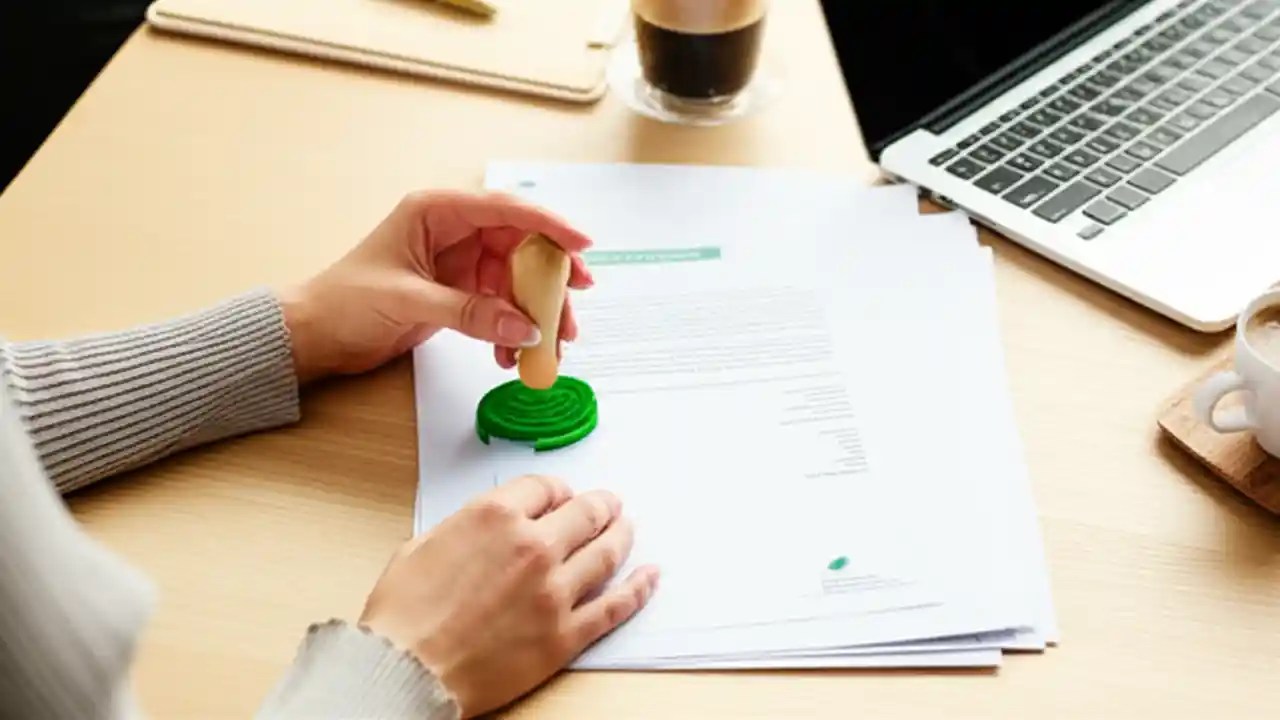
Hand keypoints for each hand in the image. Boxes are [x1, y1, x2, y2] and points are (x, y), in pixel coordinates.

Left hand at [280, 191, 594, 382]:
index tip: (583, 244)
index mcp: (437, 211)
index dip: (550, 225)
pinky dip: (510, 329)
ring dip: (534, 312)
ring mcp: (458, 263)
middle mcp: (453, 231)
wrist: (314, 335)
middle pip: (520, 247)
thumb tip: (523, 327)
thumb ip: (470, 313)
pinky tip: (511, 355)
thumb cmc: (344, 301)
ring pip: (515, 280)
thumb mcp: (409, 302)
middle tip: (573, 306)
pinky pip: (499, 307)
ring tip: (550, 344)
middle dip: (549, 279)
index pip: (506, 210)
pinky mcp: (458, 293)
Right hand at [359, 476, 658, 716]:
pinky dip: (638, 589)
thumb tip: (483, 527)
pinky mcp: (564, 635)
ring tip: (628, 528)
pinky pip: (614, 607)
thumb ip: (465, 527)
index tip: (561, 497)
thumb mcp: (422, 544)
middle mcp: (532, 547)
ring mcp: (554, 592)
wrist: (405, 672)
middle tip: (610, 505)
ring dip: (622, 535)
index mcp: (495, 517)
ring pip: (606, 553)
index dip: (556, 490)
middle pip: (585, 513)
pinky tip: (650, 577)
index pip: (545, 487)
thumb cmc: (402, 615)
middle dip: (601, 505)